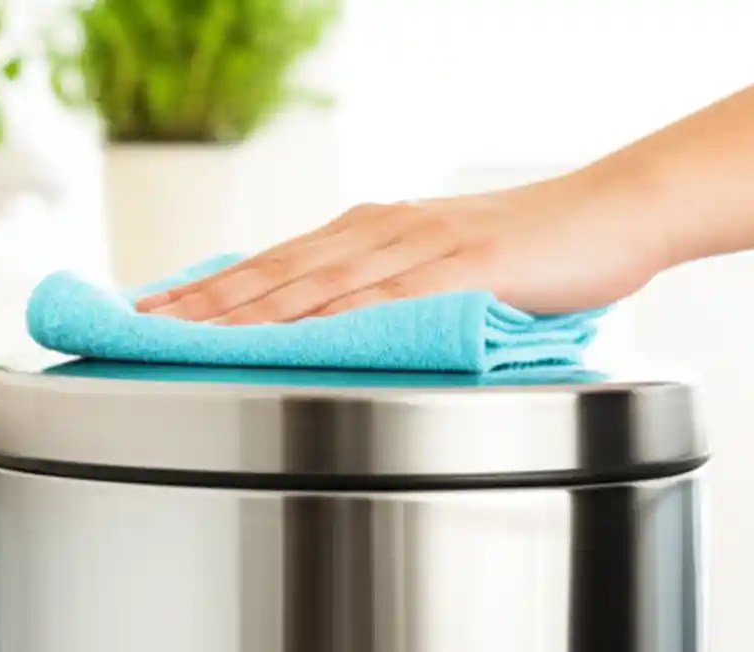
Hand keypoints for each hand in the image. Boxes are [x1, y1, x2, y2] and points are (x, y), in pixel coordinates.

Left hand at [135, 170, 668, 323]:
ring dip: (245, 310)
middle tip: (141, 323)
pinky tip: (289, 336)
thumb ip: (385, 294)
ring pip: (313, 283)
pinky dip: (329, 318)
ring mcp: (418, 247)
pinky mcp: (461, 268)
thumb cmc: (532, 249)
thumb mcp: (441, 268)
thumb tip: (333, 329)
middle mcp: (380, 233)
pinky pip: (384, 297)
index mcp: (371, 234)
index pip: (273, 264)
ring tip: (187, 332)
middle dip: (203, 301)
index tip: (156, 310)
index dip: (210, 288)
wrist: (611, 212)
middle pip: (274, 271)